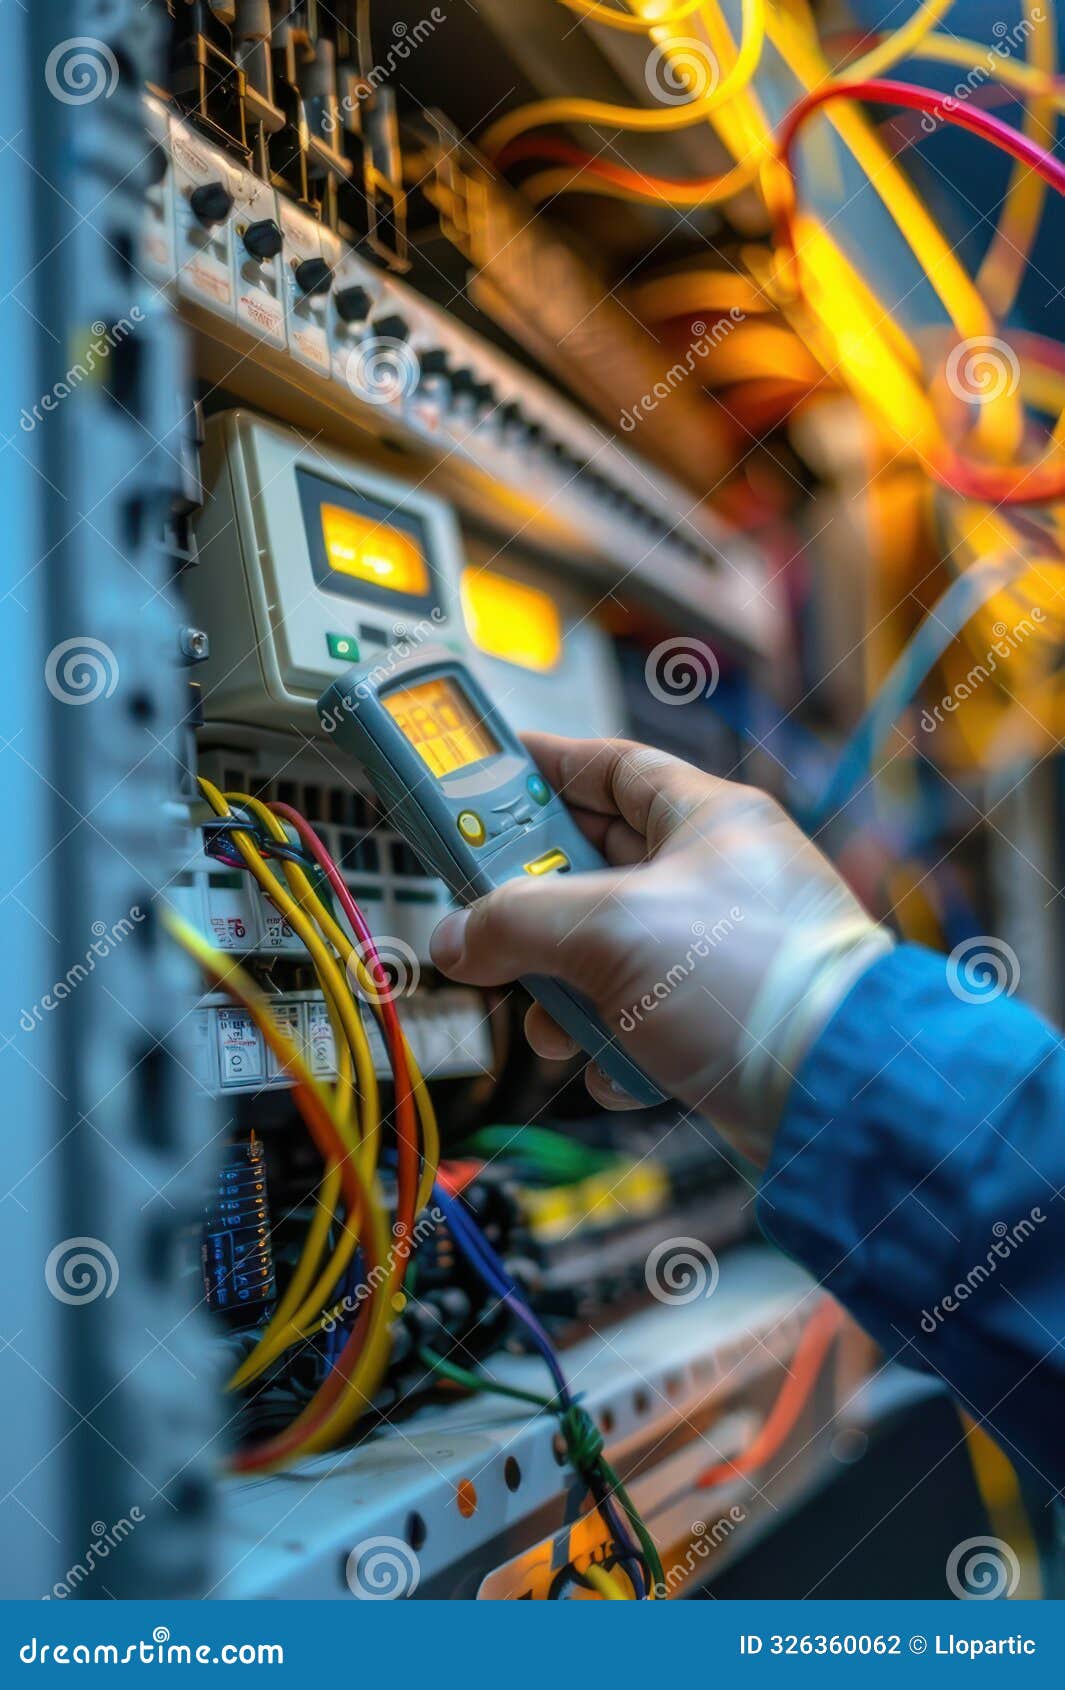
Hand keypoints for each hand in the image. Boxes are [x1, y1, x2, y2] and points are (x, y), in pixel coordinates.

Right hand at [429, 735, 891, 1164]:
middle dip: (536, 906)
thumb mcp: (611, 931)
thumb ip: (517, 921)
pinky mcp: (722, 1019)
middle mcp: (715, 877)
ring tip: (552, 1025)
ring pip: (609, 954)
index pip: (610, 766)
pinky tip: (616, 1068)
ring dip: (566, 993)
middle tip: (486, 919)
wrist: (837, 1093)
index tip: (485, 777)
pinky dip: (616, 1047)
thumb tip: (458, 938)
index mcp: (707, 819)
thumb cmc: (755, 983)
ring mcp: (720, 950)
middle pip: (595, 867)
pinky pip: (642, 1020)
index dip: (543, 766)